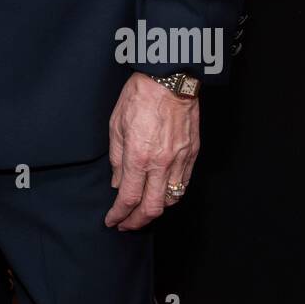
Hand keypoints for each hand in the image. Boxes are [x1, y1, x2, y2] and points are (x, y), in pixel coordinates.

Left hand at [104, 73, 199, 230]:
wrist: (170, 78)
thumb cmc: (140, 96)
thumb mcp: (116, 125)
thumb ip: (117, 158)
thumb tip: (117, 182)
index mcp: (138, 156)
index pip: (128, 198)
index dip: (119, 214)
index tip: (112, 220)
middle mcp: (161, 163)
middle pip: (152, 208)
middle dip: (137, 222)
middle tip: (126, 224)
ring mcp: (180, 160)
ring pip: (171, 200)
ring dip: (156, 211)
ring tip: (143, 211)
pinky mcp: (192, 154)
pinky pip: (183, 184)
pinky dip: (172, 195)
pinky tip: (162, 195)